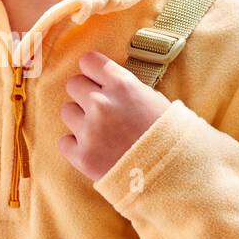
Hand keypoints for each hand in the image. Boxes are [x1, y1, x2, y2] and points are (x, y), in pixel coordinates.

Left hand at [58, 50, 170, 181]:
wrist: (173, 177)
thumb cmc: (170, 137)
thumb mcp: (156, 101)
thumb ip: (129, 89)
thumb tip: (110, 84)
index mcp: (122, 84)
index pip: (88, 61)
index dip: (93, 72)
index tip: (98, 81)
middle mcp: (102, 103)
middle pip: (73, 84)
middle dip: (85, 95)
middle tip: (101, 110)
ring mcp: (89, 130)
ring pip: (66, 111)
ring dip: (80, 120)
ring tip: (100, 132)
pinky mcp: (82, 156)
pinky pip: (64, 142)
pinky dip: (77, 147)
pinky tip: (96, 150)